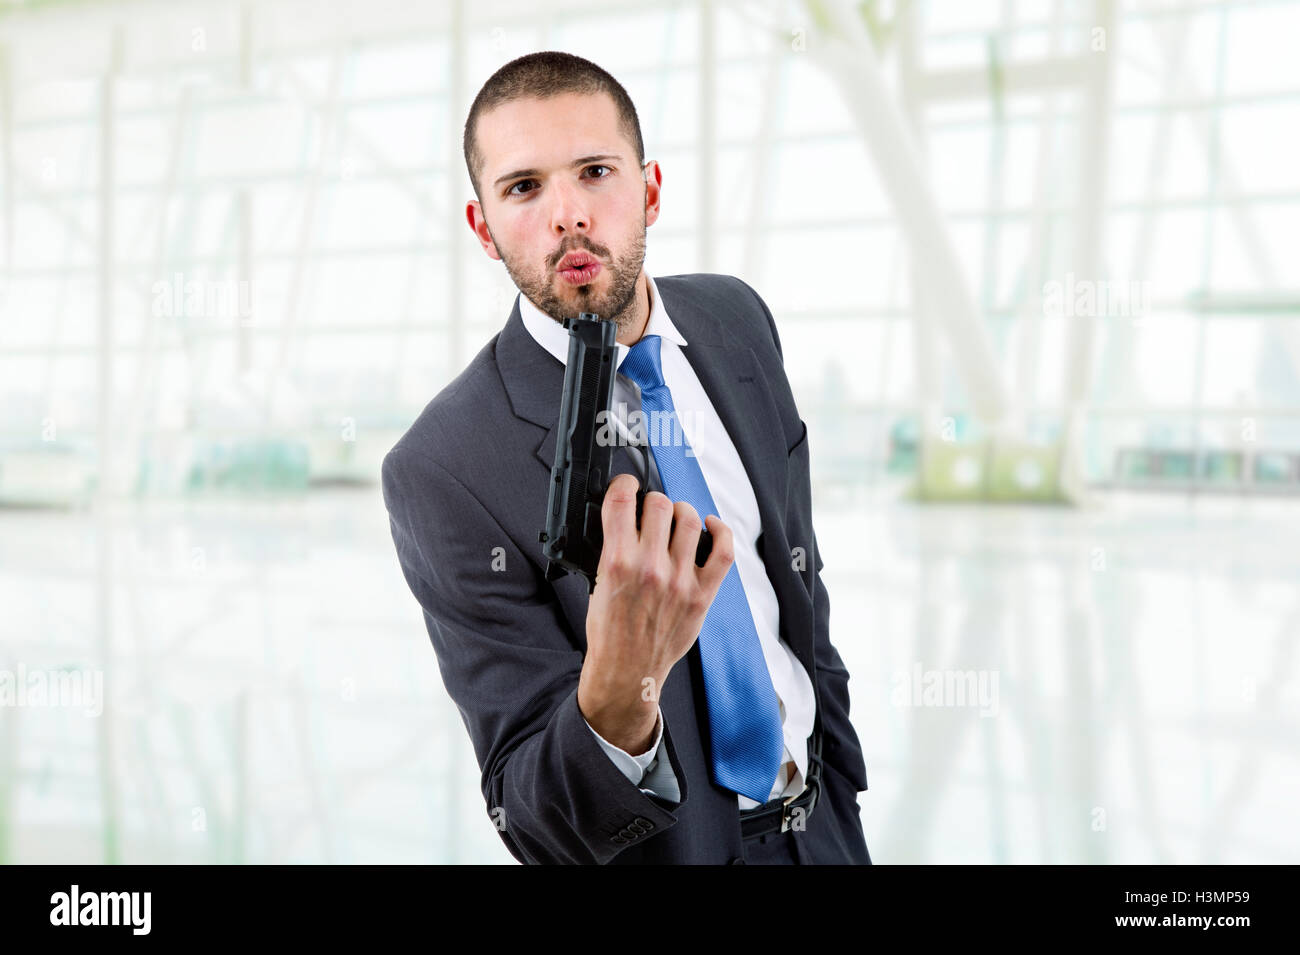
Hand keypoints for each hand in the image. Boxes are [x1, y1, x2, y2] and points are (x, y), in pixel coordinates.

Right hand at [577, 473, 734, 753]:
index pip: (621, 500)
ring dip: (681, 512)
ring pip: (689, 520)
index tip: (626, 487)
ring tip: (676, 518)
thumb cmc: (610, 631)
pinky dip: (720, 530)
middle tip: (650, 510)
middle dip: (652, 501)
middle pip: (659, 504)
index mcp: (616, 562)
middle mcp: (650, 568)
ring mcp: (679, 581)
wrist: (628, 671)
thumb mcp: (597, 583)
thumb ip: (612, 549)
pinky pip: (723, 550)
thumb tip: (626, 518)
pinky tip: (710, 525)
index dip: (624, 484)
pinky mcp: (702, 595)